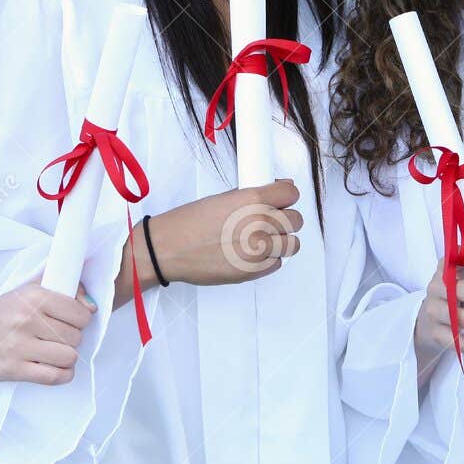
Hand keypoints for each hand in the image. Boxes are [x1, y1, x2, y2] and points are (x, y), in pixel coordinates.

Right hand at [0, 281, 94, 384]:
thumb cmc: (3, 312)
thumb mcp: (30, 290)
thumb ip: (65, 289)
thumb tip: (92, 306)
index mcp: (34, 297)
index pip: (80, 314)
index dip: (80, 320)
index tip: (70, 322)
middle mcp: (27, 320)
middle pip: (75, 337)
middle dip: (71, 339)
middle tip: (56, 338)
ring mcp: (19, 346)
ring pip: (68, 357)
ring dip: (65, 358)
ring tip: (54, 353)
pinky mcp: (13, 369)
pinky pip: (53, 377)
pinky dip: (61, 375)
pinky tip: (54, 368)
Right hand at [122, 179, 302, 294]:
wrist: (167, 249)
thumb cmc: (188, 223)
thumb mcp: (222, 198)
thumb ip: (252, 196)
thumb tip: (277, 192)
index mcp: (252, 200)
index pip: (291, 194)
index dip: (286, 197)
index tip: (282, 200)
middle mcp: (258, 223)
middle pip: (296, 220)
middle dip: (285, 220)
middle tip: (270, 222)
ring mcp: (258, 250)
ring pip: (292, 244)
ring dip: (281, 241)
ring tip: (263, 240)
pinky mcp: (253, 271)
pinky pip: (277, 263)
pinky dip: (268, 260)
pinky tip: (251, 254)